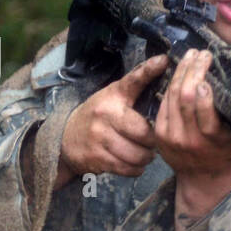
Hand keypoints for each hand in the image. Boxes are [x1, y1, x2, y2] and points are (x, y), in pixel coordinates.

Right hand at [57, 54, 166, 185]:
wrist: (65, 138)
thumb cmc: (99, 114)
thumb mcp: (114, 94)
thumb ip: (138, 82)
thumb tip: (164, 61)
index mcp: (112, 96)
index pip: (133, 81)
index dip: (149, 71)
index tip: (164, 60)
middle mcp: (105, 116)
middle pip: (144, 133)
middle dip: (153, 140)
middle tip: (152, 140)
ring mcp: (100, 139)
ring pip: (138, 155)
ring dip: (146, 157)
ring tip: (144, 152)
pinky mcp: (97, 159)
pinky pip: (129, 169)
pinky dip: (136, 168)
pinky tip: (134, 161)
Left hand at [154, 49, 230, 224]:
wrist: (205, 181)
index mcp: (214, 141)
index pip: (205, 112)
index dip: (204, 88)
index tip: (209, 69)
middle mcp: (191, 139)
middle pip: (185, 98)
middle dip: (192, 70)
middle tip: (201, 54)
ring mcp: (172, 137)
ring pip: (171, 97)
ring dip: (180, 72)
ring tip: (190, 56)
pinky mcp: (160, 134)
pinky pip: (163, 103)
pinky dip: (170, 84)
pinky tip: (179, 71)